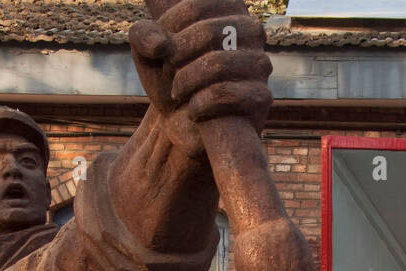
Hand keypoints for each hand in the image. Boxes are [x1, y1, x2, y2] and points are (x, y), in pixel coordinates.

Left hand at [128, 0, 273, 154]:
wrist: (185, 123)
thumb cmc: (170, 77)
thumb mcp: (147, 53)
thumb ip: (143, 35)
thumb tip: (162, 45)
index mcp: (228, 8)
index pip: (195, 7)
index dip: (168, 28)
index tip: (159, 49)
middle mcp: (251, 30)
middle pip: (208, 32)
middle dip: (177, 57)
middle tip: (169, 73)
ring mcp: (260, 63)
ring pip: (218, 64)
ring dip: (186, 82)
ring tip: (178, 92)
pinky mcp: (262, 96)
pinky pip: (227, 94)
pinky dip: (200, 105)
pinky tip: (193, 111)